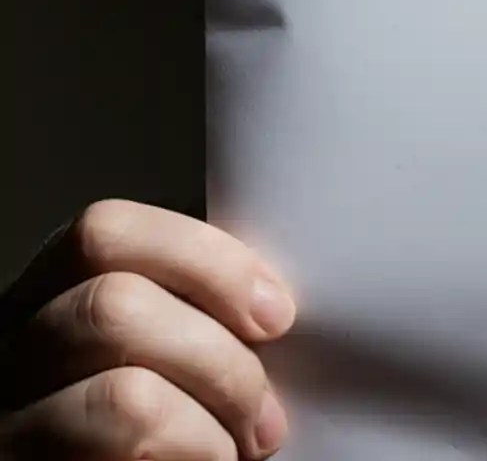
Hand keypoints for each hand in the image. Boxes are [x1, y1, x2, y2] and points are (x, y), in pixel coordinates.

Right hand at [0, 200, 295, 459]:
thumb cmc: (171, 430)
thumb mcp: (168, 352)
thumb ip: (191, 315)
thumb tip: (270, 299)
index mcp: (48, 302)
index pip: (106, 233)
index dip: (207, 261)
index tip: (276, 313)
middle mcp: (10, 360)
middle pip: (117, 308)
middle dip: (224, 362)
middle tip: (265, 416)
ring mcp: (12, 431)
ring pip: (128, 398)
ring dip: (213, 428)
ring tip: (237, 453)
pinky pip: (130, 458)